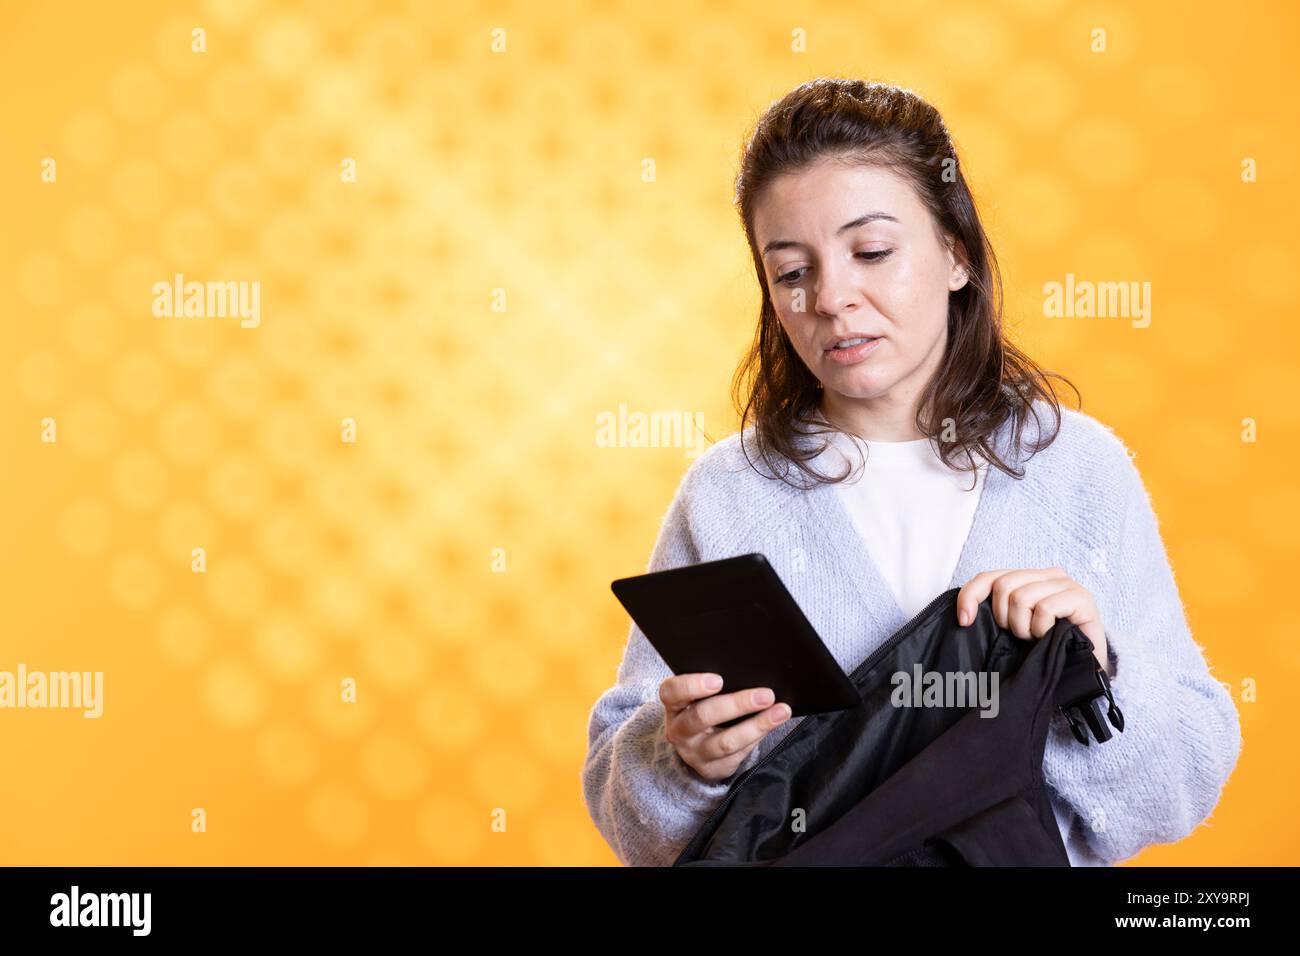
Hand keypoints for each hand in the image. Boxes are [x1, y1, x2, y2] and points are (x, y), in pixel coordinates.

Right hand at [659, 673, 791, 782]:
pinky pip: (739, 753)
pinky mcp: (713, 768)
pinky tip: (774, 723)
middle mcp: (679, 730)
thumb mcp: (697, 697)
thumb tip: (750, 670)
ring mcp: (695, 752)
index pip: (672, 692)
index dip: (693, 685)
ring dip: (756, 725)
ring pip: (725, 741)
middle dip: (737, 704)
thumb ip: (712, 685)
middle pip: (703, 716)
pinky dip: (759, 736)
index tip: (719, 680)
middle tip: (766, 695)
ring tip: (780, 711)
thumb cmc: (701, 708)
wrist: (695, 747)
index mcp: (673, 704)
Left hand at [956, 567, 1108, 669]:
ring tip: (1038, 637)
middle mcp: (1047, 575)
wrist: (1082, 668)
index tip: (964, 621)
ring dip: (1025, 627)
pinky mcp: (1081, 597)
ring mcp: (1066, 584)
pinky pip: (1045, 608)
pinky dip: (1042, 629)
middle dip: (1005, 618)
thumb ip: (995, 611)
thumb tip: (963, 615)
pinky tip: (1051, 636)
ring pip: (1022, 597)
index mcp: (1028, 578)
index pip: (988, 577)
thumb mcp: (1013, 627)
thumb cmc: (1045, 648)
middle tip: (1021, 636)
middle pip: (1003, 585)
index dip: (970, 596)